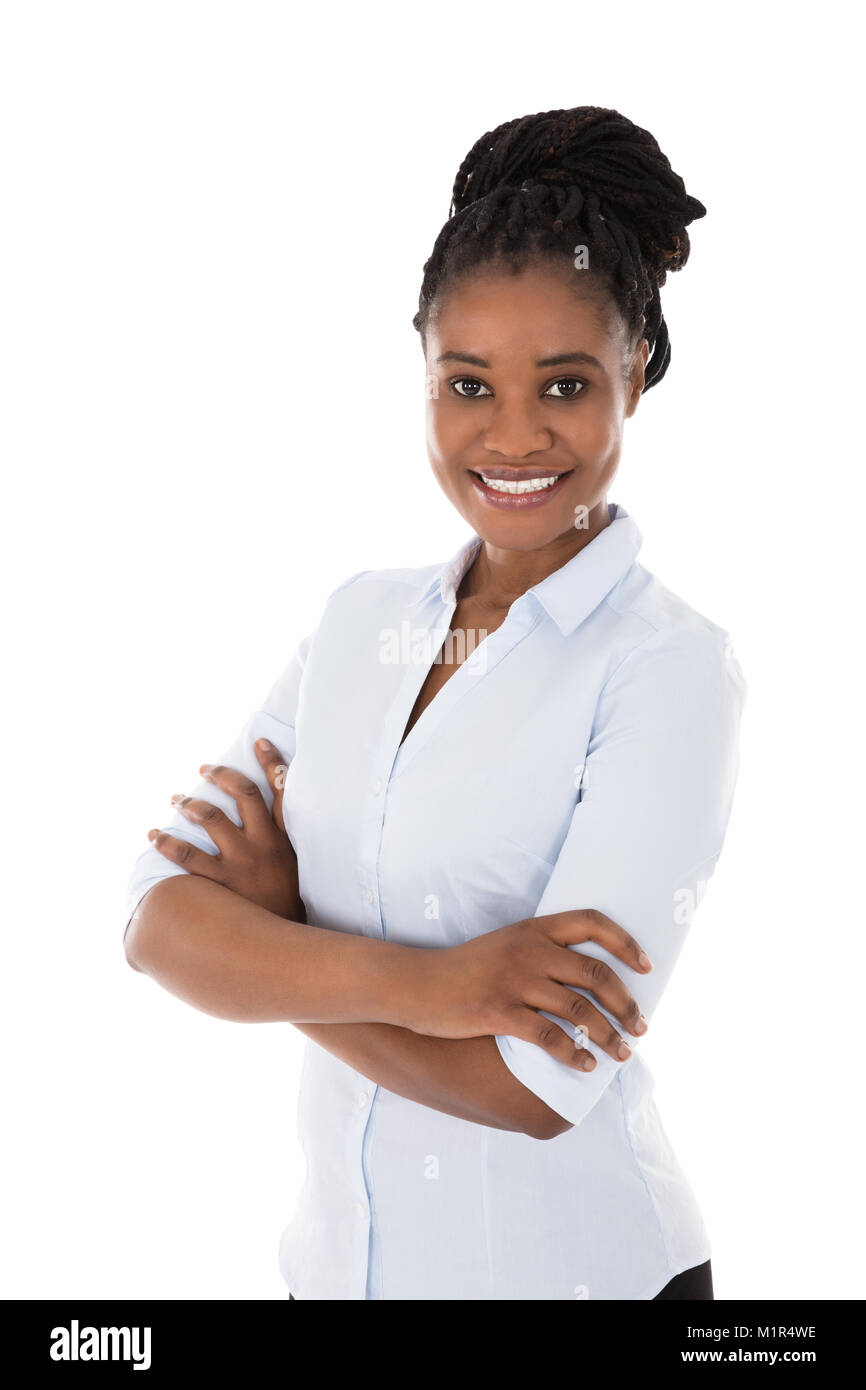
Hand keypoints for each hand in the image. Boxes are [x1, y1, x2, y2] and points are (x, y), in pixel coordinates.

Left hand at [146, 737, 305, 920]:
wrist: (287, 942)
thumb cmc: (288, 904)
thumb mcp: (297, 867)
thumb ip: (285, 842)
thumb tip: (272, 820)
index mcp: (285, 838)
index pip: (283, 790)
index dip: (273, 763)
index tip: (260, 743)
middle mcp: (264, 844)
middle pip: (243, 794)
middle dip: (222, 776)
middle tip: (205, 768)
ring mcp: (241, 862)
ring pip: (211, 818)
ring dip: (190, 802)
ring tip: (176, 798)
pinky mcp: (221, 884)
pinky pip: (188, 857)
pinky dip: (167, 843)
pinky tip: (154, 836)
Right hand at [397, 910, 651, 1070]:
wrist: (415, 983)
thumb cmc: (464, 969)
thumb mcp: (504, 945)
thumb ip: (541, 952)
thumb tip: (587, 980)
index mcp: (533, 929)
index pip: (592, 923)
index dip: (625, 943)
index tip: (645, 967)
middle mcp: (529, 950)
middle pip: (596, 973)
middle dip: (626, 1003)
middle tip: (641, 1027)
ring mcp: (514, 981)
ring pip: (580, 1009)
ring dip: (608, 1035)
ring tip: (622, 1053)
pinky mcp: (499, 1011)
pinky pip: (550, 1036)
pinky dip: (574, 1053)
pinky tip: (585, 1065)